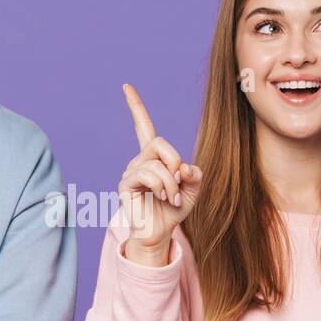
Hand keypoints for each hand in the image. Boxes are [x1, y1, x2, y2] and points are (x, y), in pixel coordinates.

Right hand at [117, 84, 202, 266]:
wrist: (160, 233)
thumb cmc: (174, 210)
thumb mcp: (193, 189)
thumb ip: (194, 173)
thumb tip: (183, 167)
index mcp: (153, 157)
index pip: (143, 127)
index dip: (136, 107)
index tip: (126, 87)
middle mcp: (139, 160)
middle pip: (159, 142)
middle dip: (175, 161)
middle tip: (179, 182)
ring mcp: (130, 172)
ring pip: (155, 162)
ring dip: (170, 181)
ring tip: (172, 197)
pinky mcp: (126, 184)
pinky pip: (147, 174)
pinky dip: (162, 186)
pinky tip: (164, 198)